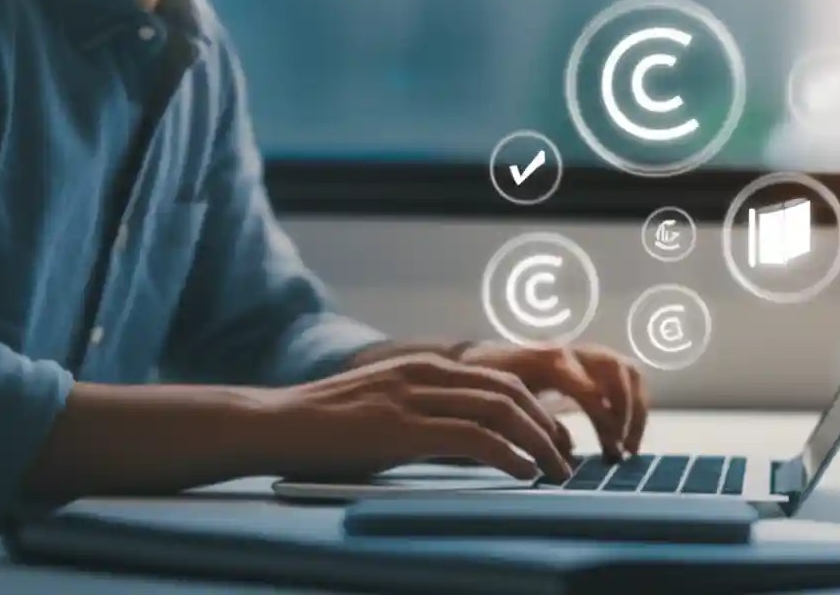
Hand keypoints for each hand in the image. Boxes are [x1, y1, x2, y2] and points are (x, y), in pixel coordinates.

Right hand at [275, 353, 574, 482]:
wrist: (273, 423)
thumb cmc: (323, 426)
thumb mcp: (383, 407)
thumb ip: (424, 412)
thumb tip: (467, 440)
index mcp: (424, 365)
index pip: (500, 379)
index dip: (536, 407)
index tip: (554, 438)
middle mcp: (425, 372)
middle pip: (510, 391)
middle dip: (547, 424)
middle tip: (566, 456)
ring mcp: (414, 397)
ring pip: (500, 410)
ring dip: (537, 441)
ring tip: (556, 470)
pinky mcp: (401, 428)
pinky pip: (473, 438)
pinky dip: (508, 455)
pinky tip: (524, 473)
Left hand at [458, 342, 647, 460]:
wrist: (480, 359)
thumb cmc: (486, 386)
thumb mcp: (497, 403)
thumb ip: (527, 424)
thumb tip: (564, 455)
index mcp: (545, 361)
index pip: (586, 382)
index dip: (602, 413)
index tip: (611, 445)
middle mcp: (571, 352)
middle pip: (615, 371)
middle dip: (625, 413)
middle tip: (621, 451)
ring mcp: (584, 354)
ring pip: (627, 371)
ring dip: (635, 410)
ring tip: (629, 448)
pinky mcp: (591, 363)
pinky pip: (627, 375)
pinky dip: (635, 404)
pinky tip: (626, 436)